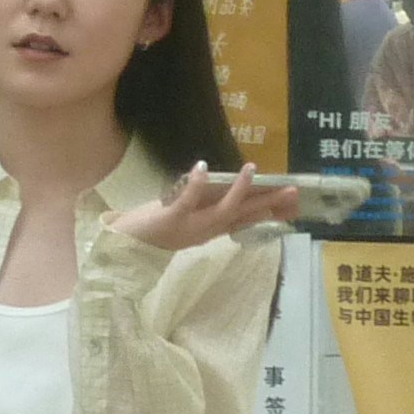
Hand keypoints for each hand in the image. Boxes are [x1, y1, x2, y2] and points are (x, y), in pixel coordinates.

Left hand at [106, 161, 302, 251]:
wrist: (122, 246)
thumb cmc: (150, 231)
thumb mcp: (182, 221)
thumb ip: (200, 208)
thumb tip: (216, 186)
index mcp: (208, 231)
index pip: (244, 220)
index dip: (268, 212)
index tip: (291, 204)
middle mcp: (204, 231)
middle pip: (242, 215)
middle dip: (267, 203)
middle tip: (291, 191)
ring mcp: (189, 226)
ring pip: (221, 210)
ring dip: (238, 190)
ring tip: (252, 169)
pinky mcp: (170, 219)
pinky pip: (185, 201)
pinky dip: (195, 185)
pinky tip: (203, 167)